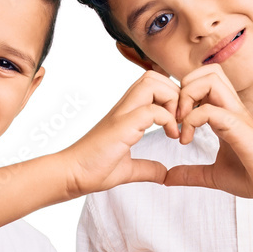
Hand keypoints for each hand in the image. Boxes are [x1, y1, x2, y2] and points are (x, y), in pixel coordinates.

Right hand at [60, 71, 178, 197]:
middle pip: (155, 76)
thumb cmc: (93, 170)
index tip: (178, 124)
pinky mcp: (122, 126)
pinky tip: (171, 136)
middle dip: (175, 93)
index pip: (153, 84)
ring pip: (153, 83)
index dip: (172, 97)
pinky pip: (152, 109)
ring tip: (176, 125)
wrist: (72, 175)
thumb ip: (147, 168)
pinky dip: (168, 120)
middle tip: (181, 120)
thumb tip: (165, 174)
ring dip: (171, 100)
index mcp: (126, 113)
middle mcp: (124, 108)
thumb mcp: (128, 169)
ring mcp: (123, 114)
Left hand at [166, 64, 252, 202]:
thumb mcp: (213, 176)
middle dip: (184, 87)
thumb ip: (190, 174)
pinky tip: (186, 140)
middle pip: (208, 70)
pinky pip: (209, 109)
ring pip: (210, 79)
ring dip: (187, 97)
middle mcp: (232, 108)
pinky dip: (190, 121)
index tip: (174, 122)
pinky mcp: (238, 127)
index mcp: (226, 114)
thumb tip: (167, 179)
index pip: (205, 81)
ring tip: (180, 123)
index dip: (183, 94)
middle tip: (175, 117)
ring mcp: (236, 115)